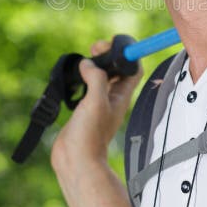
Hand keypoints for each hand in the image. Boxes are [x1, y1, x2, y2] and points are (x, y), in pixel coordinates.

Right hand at [51, 39, 142, 169]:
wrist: (76, 161)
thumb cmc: (89, 136)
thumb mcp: (96, 102)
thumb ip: (96, 79)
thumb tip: (88, 64)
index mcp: (121, 96)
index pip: (133, 69)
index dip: (127, 54)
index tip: (112, 45)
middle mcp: (112, 99)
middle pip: (116, 70)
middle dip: (108, 55)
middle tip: (94, 49)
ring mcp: (98, 104)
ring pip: (101, 77)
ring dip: (95, 65)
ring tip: (83, 62)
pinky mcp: (84, 110)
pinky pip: (86, 88)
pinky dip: (82, 78)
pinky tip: (73, 79)